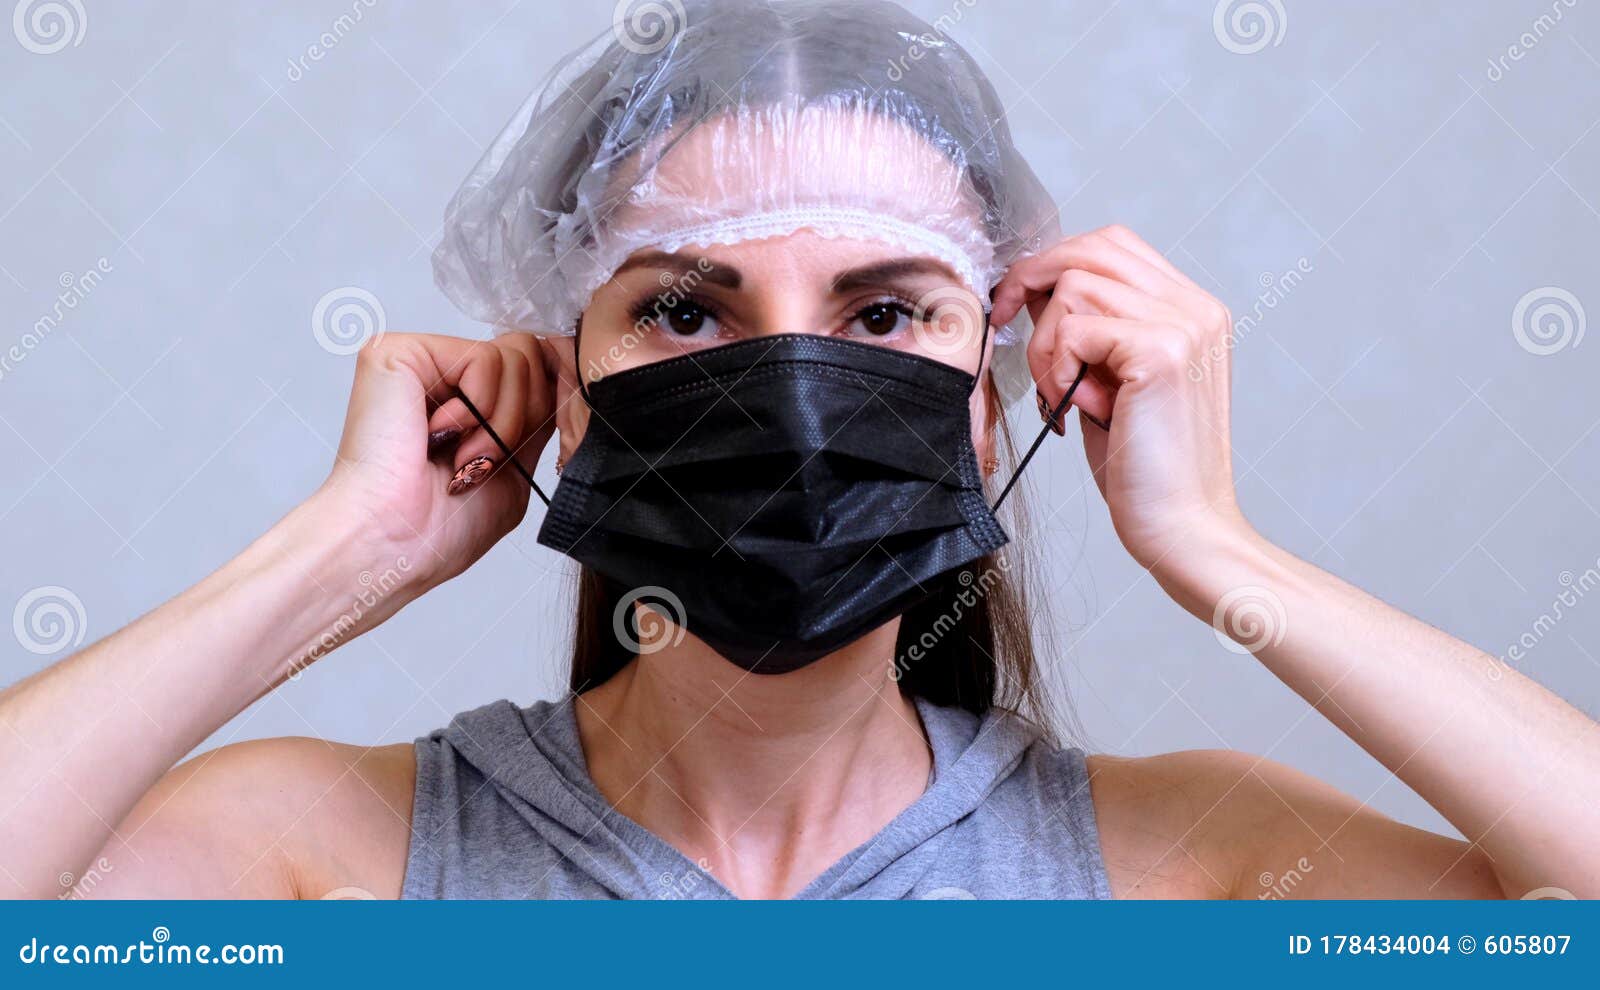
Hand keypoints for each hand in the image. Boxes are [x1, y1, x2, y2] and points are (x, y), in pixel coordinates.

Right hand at [314, 332, 555, 595]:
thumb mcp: (513, 468)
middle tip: (480, 462)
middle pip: (530, 356)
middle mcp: (442, 373)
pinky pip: (487, 358)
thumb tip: (561, 372)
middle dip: (522, 418)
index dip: (546, 407)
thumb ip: (535, 419)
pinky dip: (481, 408)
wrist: (395, 541)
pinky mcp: (403, 351)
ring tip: (461, 457)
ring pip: (516, 357)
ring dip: (502, 423)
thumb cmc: (441, 526)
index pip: (535, 371)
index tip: (519, 451)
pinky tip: (440, 437)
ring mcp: (423, 358)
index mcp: (465, 400)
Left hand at [990, 225, 1252, 576]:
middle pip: (1092, 248)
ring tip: (1065, 397)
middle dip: (1032, 279)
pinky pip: (1074, 328)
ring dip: (1046, 345)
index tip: (1016, 305)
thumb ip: (1089, 330)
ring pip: (1073, 286)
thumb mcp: (1110, 381)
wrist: (1181, 527)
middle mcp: (1196, 308)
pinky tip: (1078, 410)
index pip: (1112, 246)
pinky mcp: (1162, 351)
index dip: (1053, 264)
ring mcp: (1184, 324)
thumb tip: (1034, 288)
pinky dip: (1057, 368)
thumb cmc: (1142, 466)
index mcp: (1191, 310)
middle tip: (1004, 321)